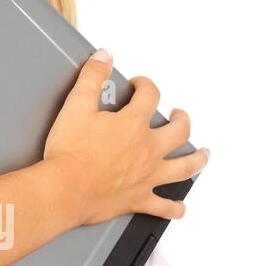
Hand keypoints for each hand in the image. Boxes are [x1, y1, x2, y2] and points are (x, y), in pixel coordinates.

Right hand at [43, 50, 210, 224]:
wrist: (64, 189)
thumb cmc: (69, 153)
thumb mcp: (76, 105)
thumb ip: (92, 77)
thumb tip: (104, 57)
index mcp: (133, 125)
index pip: (150, 95)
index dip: (145, 85)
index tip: (140, 85)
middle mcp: (147, 150)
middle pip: (179, 131)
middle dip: (182, 120)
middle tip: (179, 116)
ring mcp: (146, 176)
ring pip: (183, 167)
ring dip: (196, 160)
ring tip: (202, 155)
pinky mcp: (138, 200)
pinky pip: (164, 207)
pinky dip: (174, 208)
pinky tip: (179, 207)